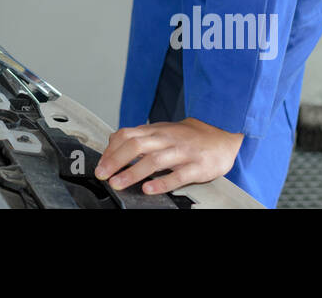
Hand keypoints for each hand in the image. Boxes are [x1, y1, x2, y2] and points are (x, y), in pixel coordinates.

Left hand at [94, 117, 243, 195]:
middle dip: (116, 160)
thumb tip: (113, 143)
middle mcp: (166, 139)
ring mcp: (182, 152)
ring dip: (132, 172)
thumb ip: (139, 137)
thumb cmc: (187, 137)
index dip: (111, 150)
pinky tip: (148, 189)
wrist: (221, 135)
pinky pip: (178, 175)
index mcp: (156, 131)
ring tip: (118, 183)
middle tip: (103, 175)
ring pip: (154, 160)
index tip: (101, 165)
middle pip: (136, 145)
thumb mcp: (162, 131)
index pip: (127, 135)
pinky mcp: (197, 166)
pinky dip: (161, 183)